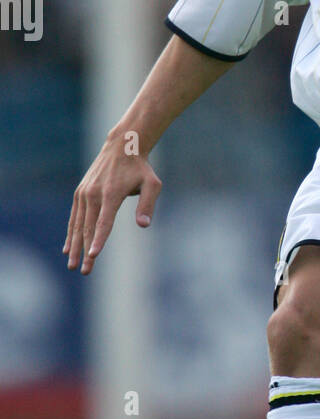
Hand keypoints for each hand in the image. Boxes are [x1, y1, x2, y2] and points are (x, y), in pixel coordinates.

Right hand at [63, 132, 161, 274]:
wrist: (122, 148)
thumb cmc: (141, 169)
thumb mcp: (152, 184)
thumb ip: (148, 205)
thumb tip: (143, 225)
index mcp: (111, 194)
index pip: (104, 222)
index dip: (99, 240)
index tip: (93, 256)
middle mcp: (94, 194)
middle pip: (88, 228)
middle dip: (85, 251)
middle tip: (83, 271)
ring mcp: (84, 193)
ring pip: (78, 224)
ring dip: (74, 246)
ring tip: (72, 264)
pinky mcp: (80, 192)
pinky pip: (74, 217)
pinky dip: (71, 233)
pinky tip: (68, 248)